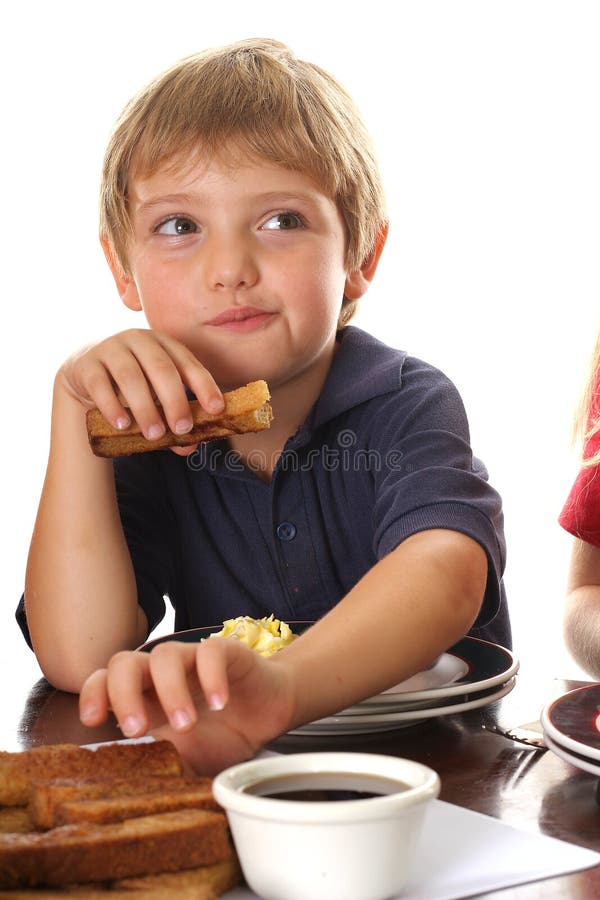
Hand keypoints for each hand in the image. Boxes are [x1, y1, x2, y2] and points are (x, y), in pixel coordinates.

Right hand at [57, 329, 223, 447]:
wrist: (87, 376)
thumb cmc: (134, 388)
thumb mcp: (157, 399)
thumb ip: (173, 419)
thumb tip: (190, 447)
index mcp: (165, 345)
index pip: (189, 364)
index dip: (204, 386)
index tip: (217, 410)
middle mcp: (140, 340)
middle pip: (161, 368)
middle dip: (175, 401)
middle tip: (182, 429)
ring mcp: (111, 348)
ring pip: (130, 376)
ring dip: (145, 408)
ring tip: (154, 434)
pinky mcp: (87, 364)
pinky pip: (100, 384)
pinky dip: (112, 406)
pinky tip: (123, 425)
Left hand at [79, 638, 294, 773]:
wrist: (270, 711)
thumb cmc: (224, 736)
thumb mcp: (189, 763)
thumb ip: (164, 770)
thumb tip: (137, 797)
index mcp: (145, 697)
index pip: (105, 681)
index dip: (94, 695)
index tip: (93, 722)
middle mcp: (163, 675)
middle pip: (125, 662)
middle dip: (122, 694)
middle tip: (137, 728)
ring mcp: (193, 660)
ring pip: (164, 655)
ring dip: (169, 690)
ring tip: (186, 724)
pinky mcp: (227, 652)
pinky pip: (211, 651)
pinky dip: (211, 675)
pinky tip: (220, 702)